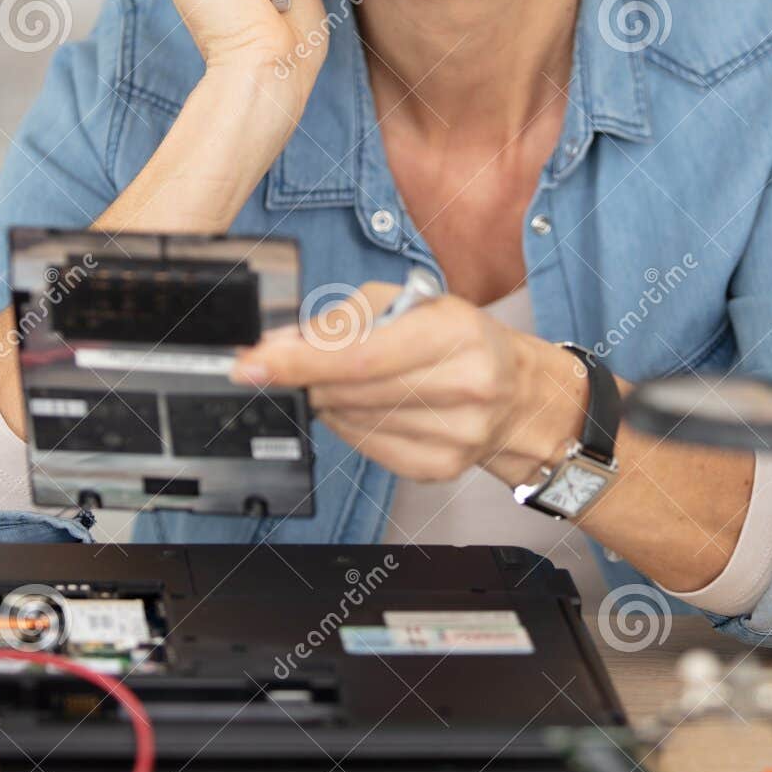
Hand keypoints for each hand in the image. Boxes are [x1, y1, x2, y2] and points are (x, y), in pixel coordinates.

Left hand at [229, 281, 587, 486]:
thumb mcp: (413, 303)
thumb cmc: (461, 339)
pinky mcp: (440, 467)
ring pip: (353, 421)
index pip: (360, 355)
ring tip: (340, 381)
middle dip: (306, 378)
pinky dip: (349, 425)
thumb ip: (344, 318)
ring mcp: (455, 435)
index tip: (252, 365)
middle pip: (350, 391)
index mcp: (456, 333)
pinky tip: (363, 407)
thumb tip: (279, 345)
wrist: (519, 394)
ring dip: (328, 400)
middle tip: (286, 365)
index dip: (299, 363)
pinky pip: (367, 448)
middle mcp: (463, 386)